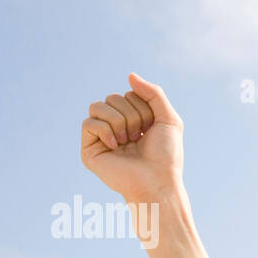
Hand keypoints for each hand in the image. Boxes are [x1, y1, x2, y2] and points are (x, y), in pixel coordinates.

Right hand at [80, 73, 183, 201]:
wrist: (158, 182)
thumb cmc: (166, 156)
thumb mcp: (169, 119)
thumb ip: (154, 93)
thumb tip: (129, 75)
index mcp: (132, 120)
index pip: (129, 94)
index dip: (143, 108)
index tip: (151, 129)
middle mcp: (115, 127)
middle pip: (112, 97)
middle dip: (132, 114)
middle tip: (139, 137)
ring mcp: (101, 138)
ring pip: (98, 106)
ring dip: (119, 121)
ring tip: (128, 141)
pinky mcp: (89, 149)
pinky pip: (88, 123)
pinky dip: (105, 131)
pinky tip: (116, 146)